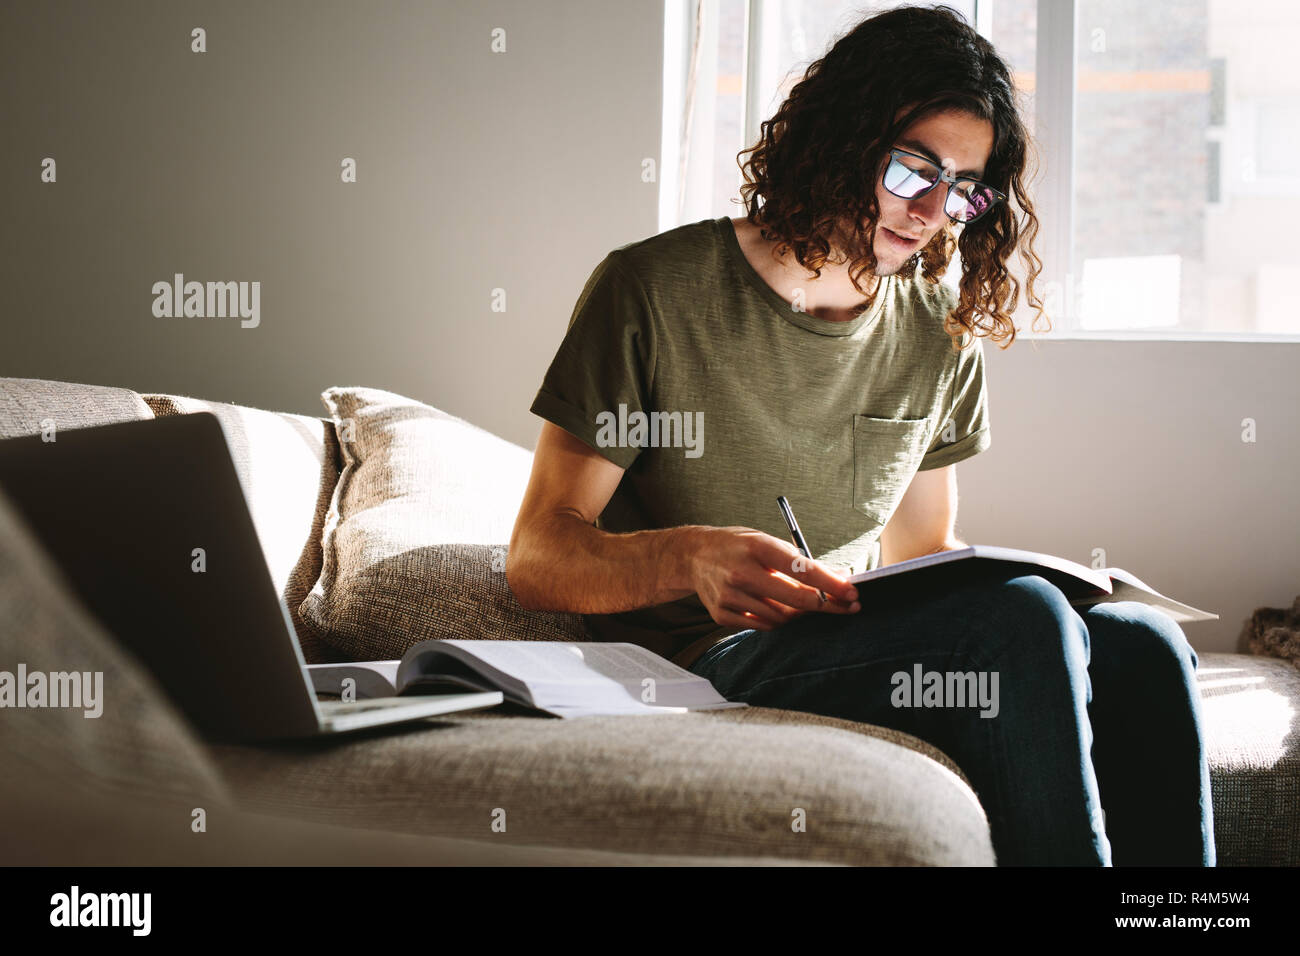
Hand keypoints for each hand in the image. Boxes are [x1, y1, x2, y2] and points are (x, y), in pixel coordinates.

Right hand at [686, 526, 859, 630]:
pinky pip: (763, 626)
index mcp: (757, 547)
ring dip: (799, 612)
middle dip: (826, 605)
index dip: (831, 584)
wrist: (694, 556)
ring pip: (781, 617)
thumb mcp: (768, 542)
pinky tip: (775, 606)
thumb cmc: (740, 547)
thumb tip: (838, 579)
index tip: (852, 591)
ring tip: (802, 602)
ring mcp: (729, 596)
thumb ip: (800, 561)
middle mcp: (741, 572)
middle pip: (795, 599)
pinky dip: (776, 619)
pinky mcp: (722, 615)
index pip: (802, 569)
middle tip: (846, 606)